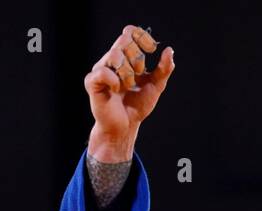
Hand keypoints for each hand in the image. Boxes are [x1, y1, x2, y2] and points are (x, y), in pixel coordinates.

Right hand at [85, 25, 174, 161]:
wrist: (125, 127)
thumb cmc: (137, 106)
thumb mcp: (155, 86)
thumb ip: (163, 69)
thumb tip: (169, 50)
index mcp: (125, 57)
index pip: (130, 32)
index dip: (142, 37)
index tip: (152, 50)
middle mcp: (111, 60)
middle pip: (124, 40)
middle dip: (137, 58)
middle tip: (138, 75)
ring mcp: (101, 69)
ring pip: (115, 55)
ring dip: (127, 73)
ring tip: (127, 86)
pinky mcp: (92, 82)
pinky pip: (104, 72)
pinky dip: (114, 81)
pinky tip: (116, 89)